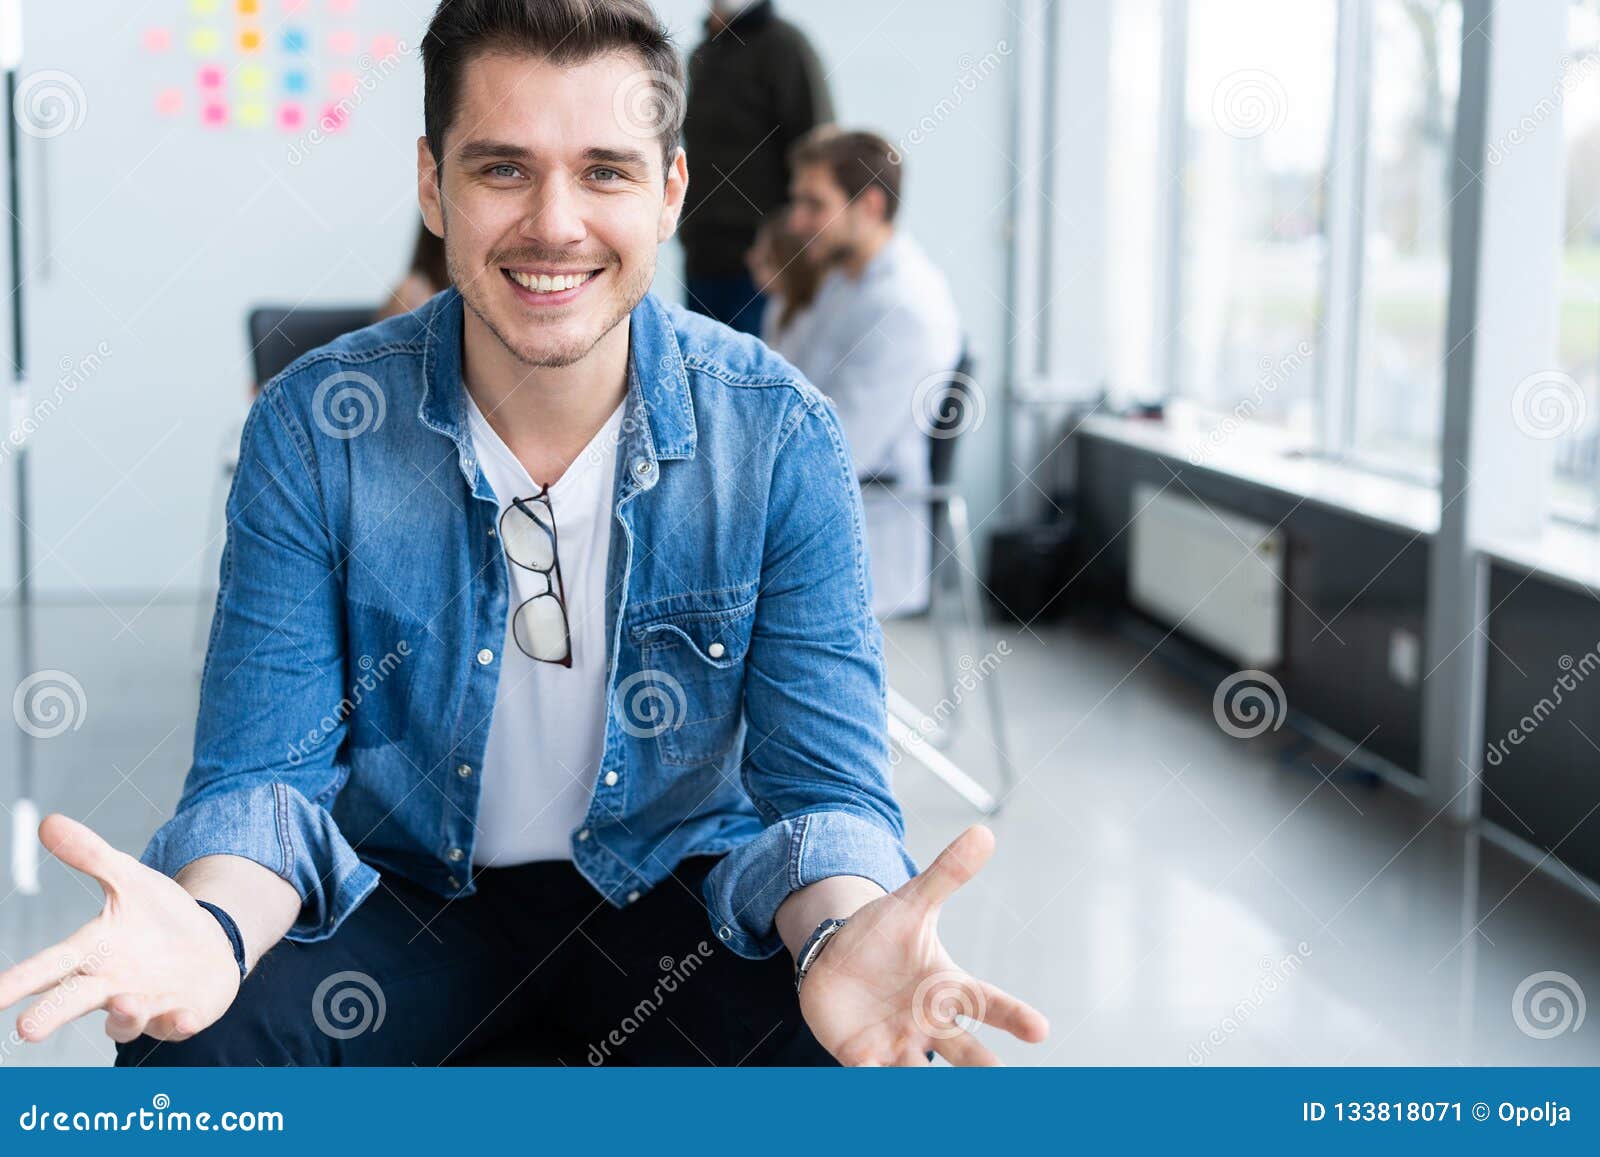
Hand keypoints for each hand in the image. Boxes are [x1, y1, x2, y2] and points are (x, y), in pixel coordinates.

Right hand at [0, 814, 241, 1045]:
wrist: (209, 941)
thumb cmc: (157, 916)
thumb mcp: (130, 879)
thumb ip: (92, 855)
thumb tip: (47, 821)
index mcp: (93, 953)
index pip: (48, 966)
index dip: (17, 981)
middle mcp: (111, 985)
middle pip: (73, 1002)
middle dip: (50, 1016)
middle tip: (28, 1029)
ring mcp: (147, 1004)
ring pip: (125, 1020)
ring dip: (124, 1016)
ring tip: (124, 1001)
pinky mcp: (183, 1013)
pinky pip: (178, 1024)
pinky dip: (179, 1023)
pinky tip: (184, 1017)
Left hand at [798, 824, 1048, 1064]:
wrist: (835, 957)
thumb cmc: (883, 935)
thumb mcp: (913, 902)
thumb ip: (948, 873)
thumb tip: (984, 831)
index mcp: (946, 988)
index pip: (988, 1002)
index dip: (1013, 1016)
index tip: (1041, 1029)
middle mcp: (928, 1023)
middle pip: (962, 1051)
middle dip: (982, 1070)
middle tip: (1005, 1087)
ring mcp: (896, 1044)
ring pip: (917, 1074)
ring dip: (922, 1085)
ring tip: (938, 1104)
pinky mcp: (861, 1057)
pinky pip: (869, 1078)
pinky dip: (872, 1085)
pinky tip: (872, 1087)